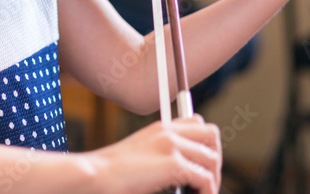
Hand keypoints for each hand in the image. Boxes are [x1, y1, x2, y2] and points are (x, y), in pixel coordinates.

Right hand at [84, 114, 221, 193]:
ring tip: (203, 192)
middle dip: (215, 158)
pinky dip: (207, 191)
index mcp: (160, 128)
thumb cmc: (111, 172)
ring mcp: (171, 147)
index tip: (202, 163)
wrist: (94, 175)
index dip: (205, 143)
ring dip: (212, 179)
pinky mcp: (172, 165)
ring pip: (211, 159)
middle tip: (208, 180)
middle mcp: (168, 132)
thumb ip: (160, 152)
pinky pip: (205, 178)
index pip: (197, 122)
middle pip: (211, 135)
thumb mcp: (139, 153)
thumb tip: (183, 169)